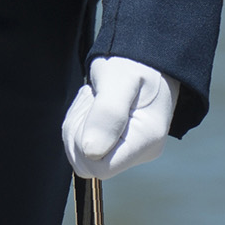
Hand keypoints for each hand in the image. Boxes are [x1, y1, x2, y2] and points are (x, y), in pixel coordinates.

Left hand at [62, 57, 176, 179]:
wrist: (147, 57)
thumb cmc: (135, 63)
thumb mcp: (119, 79)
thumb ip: (107, 114)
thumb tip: (90, 151)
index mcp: (146, 139)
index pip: (100, 167)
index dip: (83, 141)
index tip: (92, 105)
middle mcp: (141, 151)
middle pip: (87, 162)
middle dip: (78, 128)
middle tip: (92, 96)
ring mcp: (130, 149)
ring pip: (82, 154)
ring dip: (77, 122)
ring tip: (95, 97)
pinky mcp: (118, 144)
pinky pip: (84, 145)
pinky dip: (80, 122)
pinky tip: (94, 103)